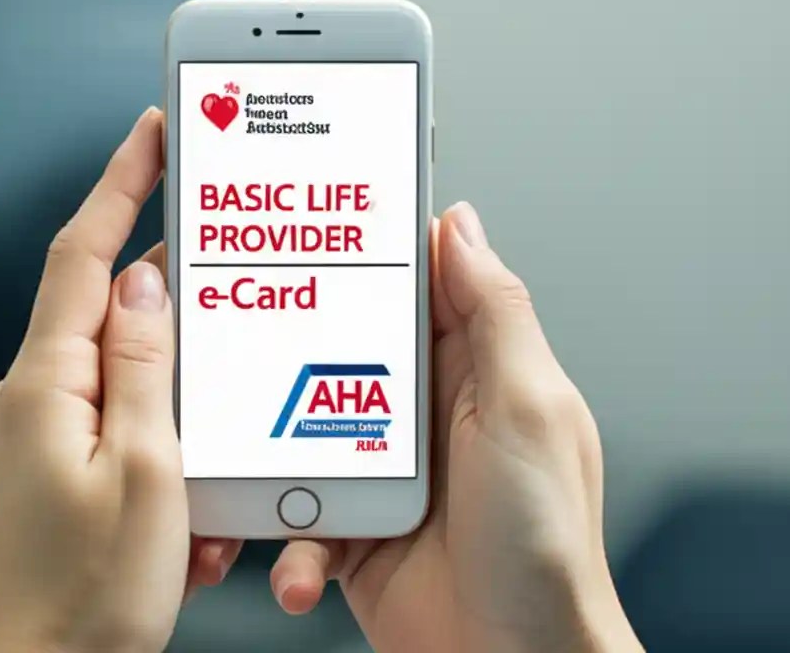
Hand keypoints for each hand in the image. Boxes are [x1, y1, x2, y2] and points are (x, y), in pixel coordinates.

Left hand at [0, 108, 237, 652]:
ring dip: (176, 397)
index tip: (152, 134)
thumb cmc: (93, 598)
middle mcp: (27, 399)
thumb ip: (146, 366)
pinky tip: (190, 499)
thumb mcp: (149, 470)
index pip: (81, 257)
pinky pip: (111, 424)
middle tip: (229, 302)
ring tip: (216, 446)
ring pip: (120, 374)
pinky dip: (159, 441)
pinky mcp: (48, 467)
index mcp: (43, 387)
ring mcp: (33, 434)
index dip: (120, 186)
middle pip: (108, 313)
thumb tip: (146, 284)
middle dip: (174, 307)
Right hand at [268, 203, 642, 651]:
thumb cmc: (544, 548)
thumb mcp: (526, 410)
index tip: (317, 224)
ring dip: (277, 458)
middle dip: (295, 347)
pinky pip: (299, 517)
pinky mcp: (354, 531)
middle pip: (344, 353)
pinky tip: (299, 565)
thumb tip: (462, 227)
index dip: (373, 253)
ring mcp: (386, 475)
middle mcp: (428, 418)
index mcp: (478, 374)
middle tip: (244, 331)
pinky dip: (290, 545)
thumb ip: (494, 314)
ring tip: (263, 474)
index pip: (421, 290)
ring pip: (305, 433)